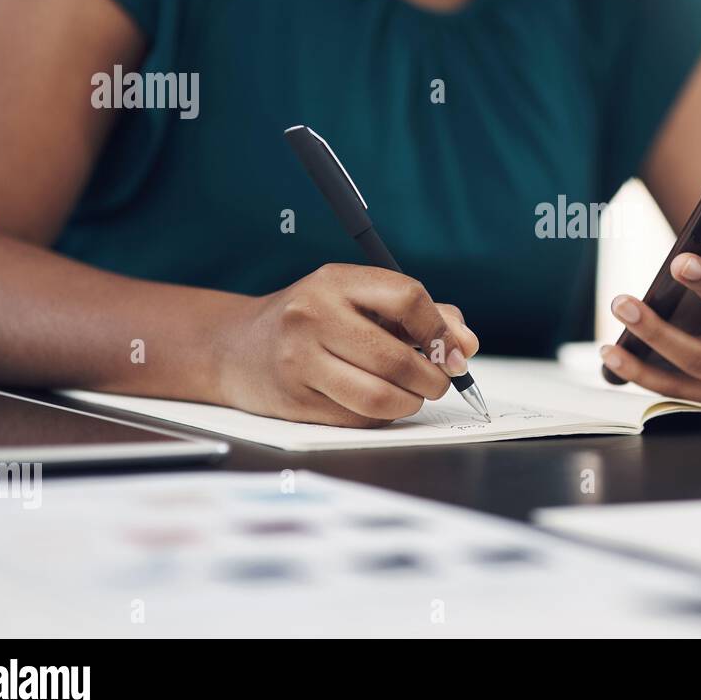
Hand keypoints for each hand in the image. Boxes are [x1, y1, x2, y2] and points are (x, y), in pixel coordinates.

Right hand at [214, 263, 478, 426]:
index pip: (407, 298)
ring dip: (411, 402)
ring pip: (380, 396)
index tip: (455, 351)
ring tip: (414, 395)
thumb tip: (464, 344)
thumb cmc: (313, 320)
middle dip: (433, 377)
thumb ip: (420, 314)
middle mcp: (313, 316)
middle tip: (439, 381)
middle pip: (397, 357)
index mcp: (335, 281)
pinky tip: (379, 403)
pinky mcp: (294, 401)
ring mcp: (299, 361)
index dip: (440, 330)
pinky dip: (383, 416)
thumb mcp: (358, 299)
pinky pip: (359, 419)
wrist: (236, 347)